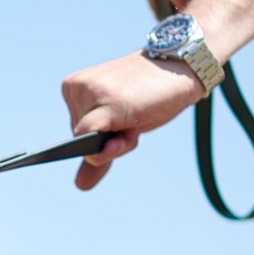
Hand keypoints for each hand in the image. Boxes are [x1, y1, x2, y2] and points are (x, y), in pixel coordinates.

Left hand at [60, 52, 205, 190]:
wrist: (179, 69)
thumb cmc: (150, 95)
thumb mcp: (121, 125)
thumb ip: (99, 153)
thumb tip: (80, 186)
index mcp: (73, 88)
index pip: (77, 134)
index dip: (102, 138)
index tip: (121, 117)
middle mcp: (75, 89)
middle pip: (81, 141)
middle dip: (110, 140)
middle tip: (134, 112)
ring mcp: (88, 94)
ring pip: (90, 144)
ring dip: (118, 142)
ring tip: (137, 111)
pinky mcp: (105, 104)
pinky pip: (92, 143)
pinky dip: (113, 147)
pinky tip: (132, 124)